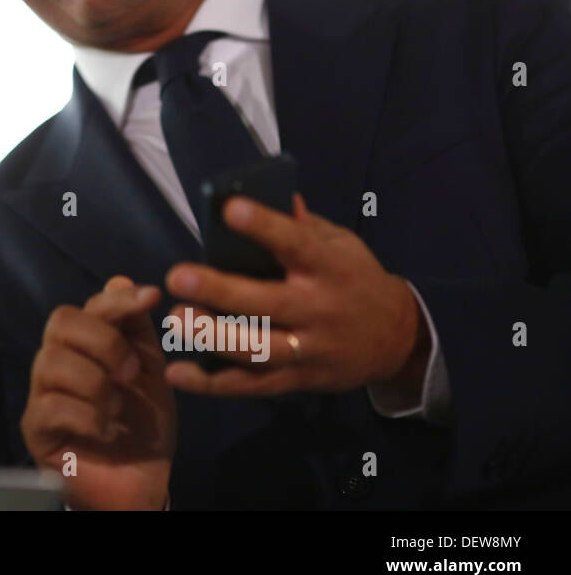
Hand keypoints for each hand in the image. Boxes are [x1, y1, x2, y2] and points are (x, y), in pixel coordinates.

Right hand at [21, 276, 174, 509]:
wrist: (141, 481)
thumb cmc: (143, 425)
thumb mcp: (150, 371)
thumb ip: (136, 329)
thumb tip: (118, 277)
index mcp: (84, 345)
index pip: (89, 306)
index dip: (117, 299)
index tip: (153, 296)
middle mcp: (57, 361)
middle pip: (61, 322)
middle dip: (104, 341)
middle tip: (131, 372)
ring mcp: (41, 393)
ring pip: (53, 362)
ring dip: (97, 385)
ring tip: (118, 411)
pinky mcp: (35, 428)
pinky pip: (51, 406)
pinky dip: (88, 417)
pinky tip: (108, 431)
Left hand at [162, 192, 428, 396]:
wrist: (397, 339)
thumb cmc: (356, 280)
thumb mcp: (342, 244)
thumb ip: (303, 224)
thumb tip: (270, 190)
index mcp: (331, 268)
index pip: (298, 244)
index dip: (265, 228)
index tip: (230, 209)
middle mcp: (319, 310)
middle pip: (268, 304)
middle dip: (220, 291)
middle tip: (179, 277)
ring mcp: (308, 349)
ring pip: (258, 349)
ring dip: (213, 338)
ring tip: (177, 320)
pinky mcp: (297, 379)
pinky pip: (252, 385)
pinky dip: (213, 383)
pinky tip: (177, 372)